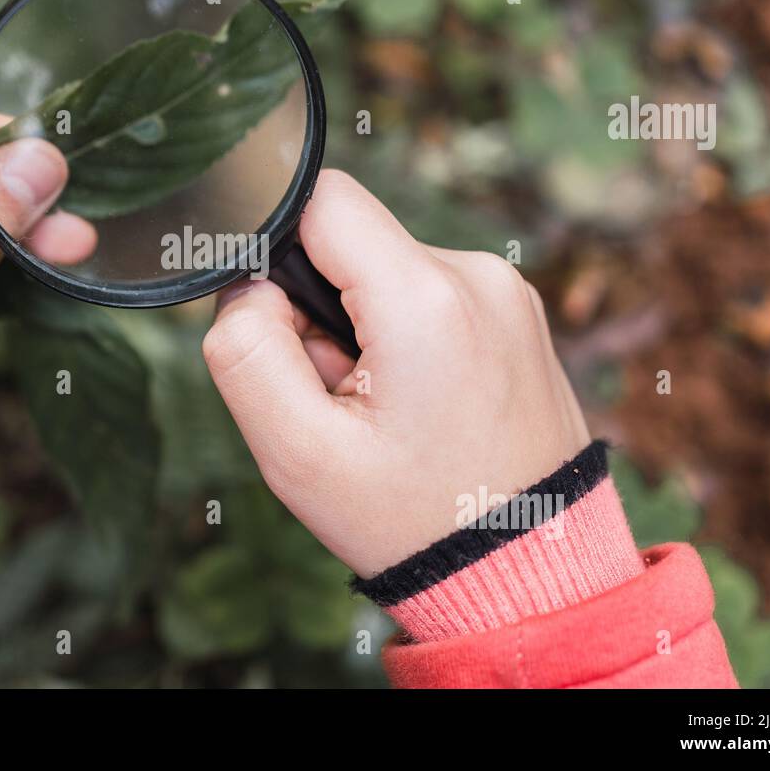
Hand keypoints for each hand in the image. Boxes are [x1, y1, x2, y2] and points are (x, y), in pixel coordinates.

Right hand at [202, 170, 589, 577]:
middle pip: (349, 241)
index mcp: (425, 299)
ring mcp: (506, 290)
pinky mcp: (516, 310)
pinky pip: (428, 294)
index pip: (318, 198)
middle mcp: (477, 274)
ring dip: (363, 328)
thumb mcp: (296, 453)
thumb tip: (250, 285)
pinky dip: (405, 339)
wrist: (525, 572)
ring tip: (388, 413)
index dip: (276, 255)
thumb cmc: (410, 519)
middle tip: (342, 399)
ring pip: (385, 270)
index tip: (289, 335)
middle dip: (320, 310)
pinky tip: (422, 406)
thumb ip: (244, 349)